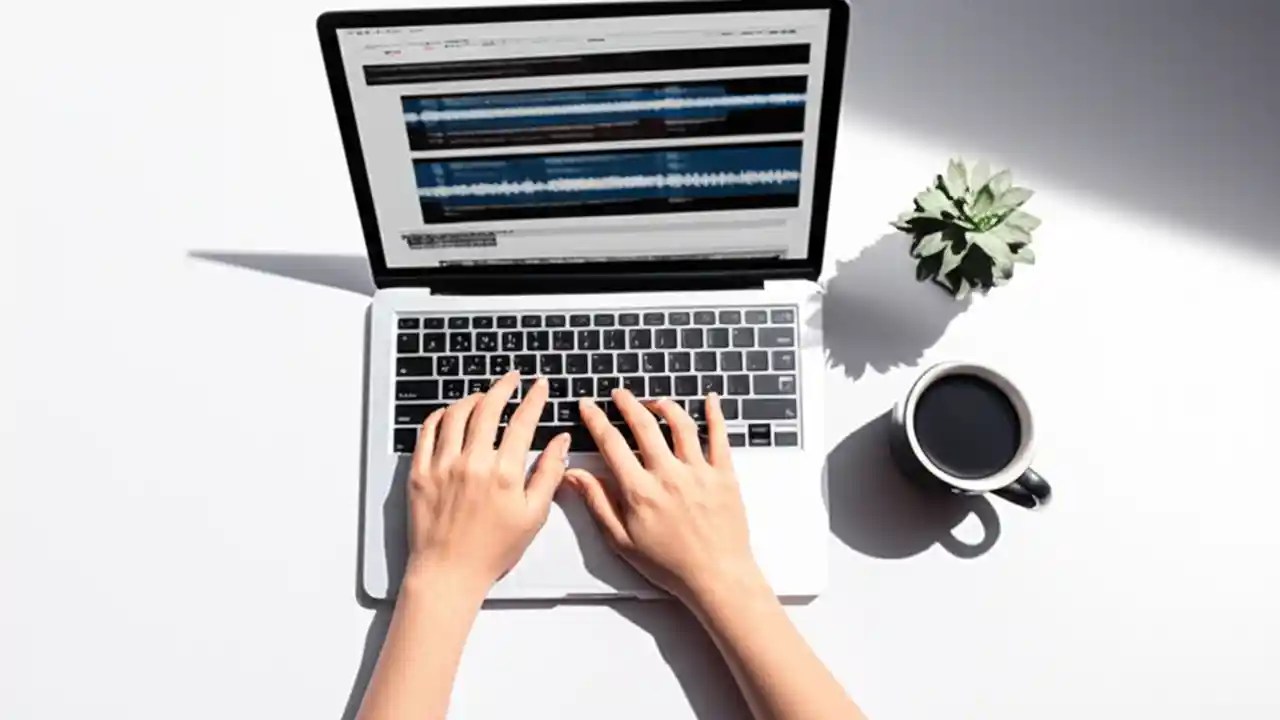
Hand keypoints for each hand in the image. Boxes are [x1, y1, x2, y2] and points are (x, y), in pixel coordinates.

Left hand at [406, 372, 570, 590]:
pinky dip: (441, 415)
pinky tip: (451, 413)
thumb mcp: (533, 516)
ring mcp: (442, 465)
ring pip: (456, 413)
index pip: (523, 422)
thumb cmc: (492, 550)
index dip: (533, 398)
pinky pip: (427, 431)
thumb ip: (550, 474)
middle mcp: (472, 463)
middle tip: (511, 379)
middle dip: (503, 387)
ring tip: (484, 396)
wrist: (448, 573)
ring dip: (474, 397)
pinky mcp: (419, 472)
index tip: (538, 387)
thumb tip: (561, 443)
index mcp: (503, 474)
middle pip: (488, 408)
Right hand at [564, 390, 762, 604]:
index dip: (596, 420)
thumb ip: (598, 503)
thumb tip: (575, 477)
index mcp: (640, 491)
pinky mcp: (724, 475)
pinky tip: (710, 400)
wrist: (716, 578)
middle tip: (619, 394)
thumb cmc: (671, 565)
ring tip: (654, 401)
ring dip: (664, 405)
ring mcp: (699, 472)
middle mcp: (669, 475)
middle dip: (627, 403)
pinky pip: (720, 436)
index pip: (612, 444)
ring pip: (680, 424)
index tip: (589, 407)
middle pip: (644, 425)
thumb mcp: (622, 541)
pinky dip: (715, 414)